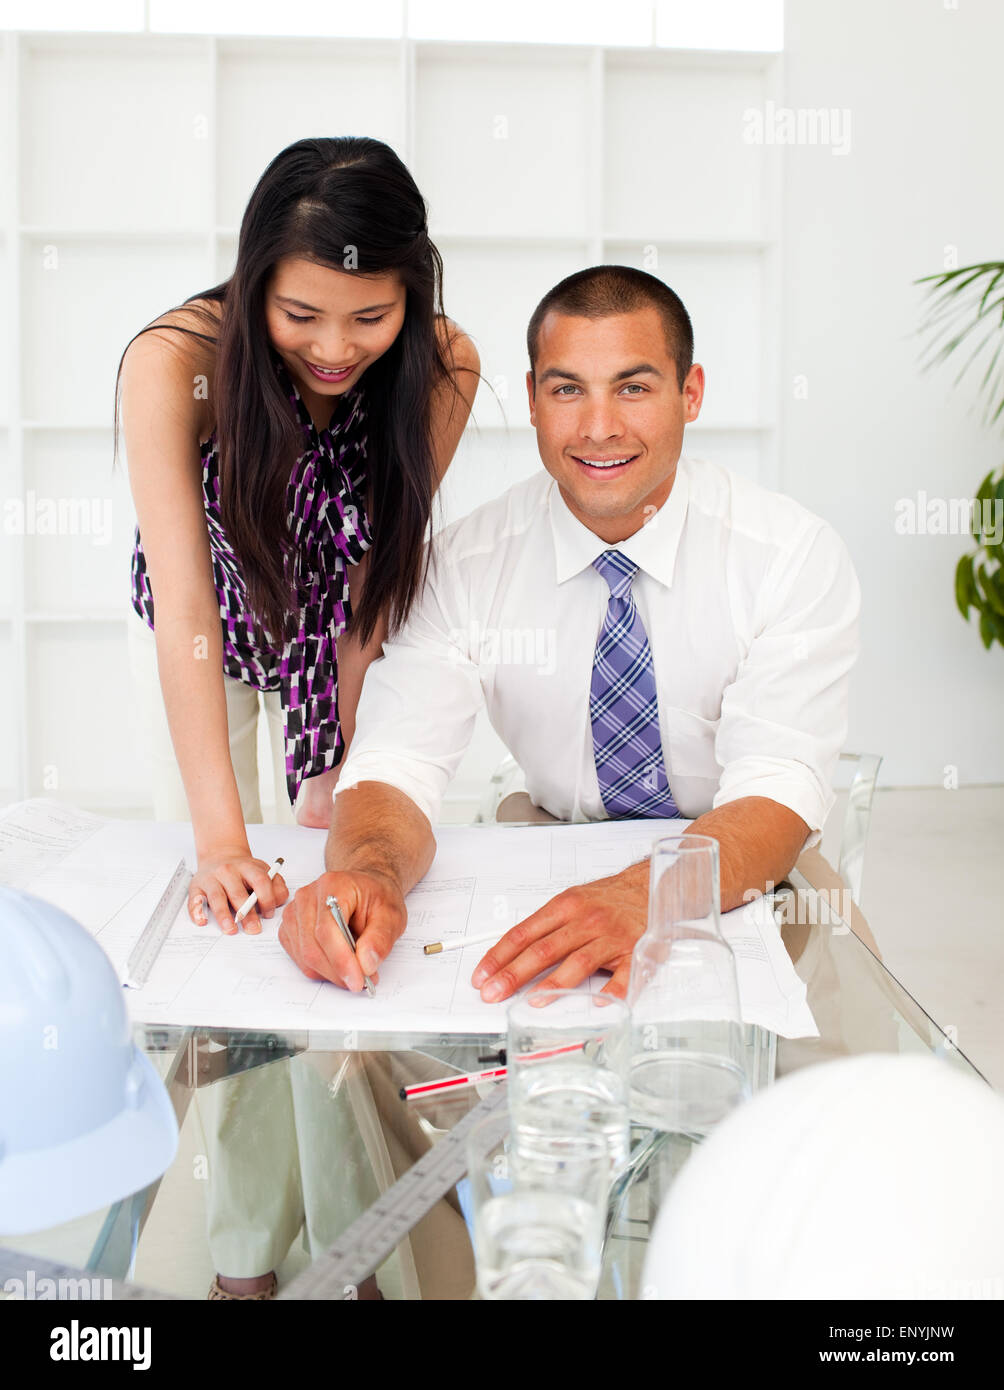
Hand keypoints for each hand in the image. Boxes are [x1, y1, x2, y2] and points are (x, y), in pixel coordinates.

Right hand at [188, 847, 288, 935]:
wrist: (220, 855)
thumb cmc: (244, 871)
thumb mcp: (264, 872)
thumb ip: (276, 886)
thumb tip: (276, 903)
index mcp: (248, 867)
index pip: (260, 882)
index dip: (267, 899)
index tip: (268, 914)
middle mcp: (228, 871)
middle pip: (238, 893)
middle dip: (247, 914)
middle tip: (253, 929)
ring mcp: (211, 878)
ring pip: (217, 897)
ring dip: (224, 915)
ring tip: (230, 929)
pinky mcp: (196, 886)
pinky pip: (194, 899)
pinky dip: (197, 911)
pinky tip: (202, 921)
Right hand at [278, 869, 406, 991]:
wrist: (363, 889)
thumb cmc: (375, 898)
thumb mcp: (391, 914)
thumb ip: (380, 938)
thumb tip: (366, 963)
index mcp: (333, 886)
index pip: (327, 930)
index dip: (341, 960)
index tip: (358, 980)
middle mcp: (307, 897)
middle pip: (312, 947)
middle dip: (338, 972)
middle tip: (363, 980)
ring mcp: (294, 913)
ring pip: (305, 957)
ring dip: (331, 973)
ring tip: (355, 969)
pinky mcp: (290, 928)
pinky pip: (299, 959)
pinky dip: (321, 969)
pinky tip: (339, 963)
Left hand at [470, 861, 649, 1002]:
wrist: (648, 886)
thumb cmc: (607, 898)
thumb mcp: (572, 901)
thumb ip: (545, 926)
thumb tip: (510, 953)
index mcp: (565, 907)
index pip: (523, 934)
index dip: (499, 956)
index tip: (481, 975)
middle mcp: (586, 921)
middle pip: (544, 950)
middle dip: (514, 974)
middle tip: (493, 993)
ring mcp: (611, 937)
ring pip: (578, 962)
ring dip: (554, 984)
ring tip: (533, 1000)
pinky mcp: (636, 951)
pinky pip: (625, 975)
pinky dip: (613, 990)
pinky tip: (600, 1003)